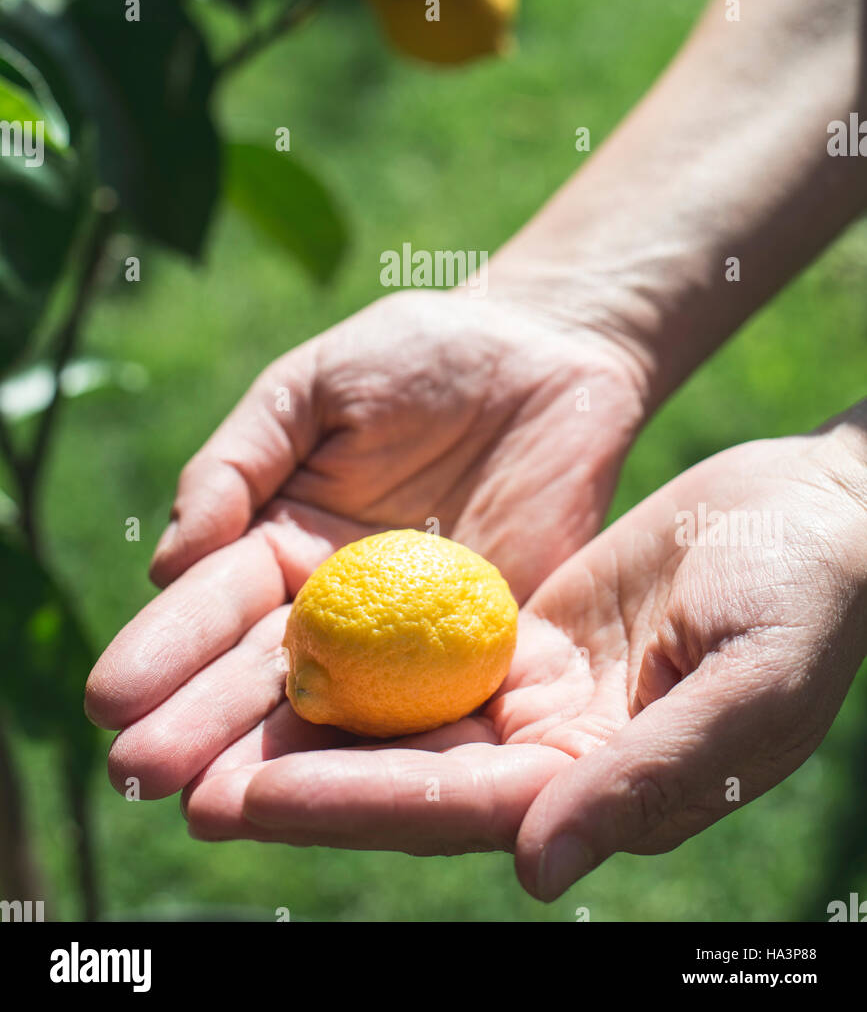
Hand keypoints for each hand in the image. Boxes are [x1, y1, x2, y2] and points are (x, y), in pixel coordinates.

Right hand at [85, 287, 648, 779]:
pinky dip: (395, 749)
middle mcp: (335, 601)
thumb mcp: (311, 388)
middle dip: (198, 723)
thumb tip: (166, 563)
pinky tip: (348, 791)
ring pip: (337, 707)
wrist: (546, 350)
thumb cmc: (420, 351)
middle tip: (143, 773)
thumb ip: (239, 464)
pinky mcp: (486, 644)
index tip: (112, 699)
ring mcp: (410, 632)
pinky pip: (440, 702)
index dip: (163, 650)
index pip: (212, 605)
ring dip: (276, 760)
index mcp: (280, 538)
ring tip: (210, 807)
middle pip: (259, 672)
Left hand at [175, 406, 866, 903]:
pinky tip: (285, 637)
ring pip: (402, 712)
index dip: (354, 801)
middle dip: (297, 775)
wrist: (817, 511)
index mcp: (603, 787)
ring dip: (310, 717)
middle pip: (405, 771)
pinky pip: (428, 643)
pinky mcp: (526, 634)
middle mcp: (555, 755)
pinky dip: (359, 647)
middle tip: (180, 775)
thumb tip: (537, 867)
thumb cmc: (806, 596)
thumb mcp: (746, 687)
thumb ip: (646, 778)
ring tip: (200, 719)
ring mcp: (537, 694)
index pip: (457, 806)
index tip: (252, 792)